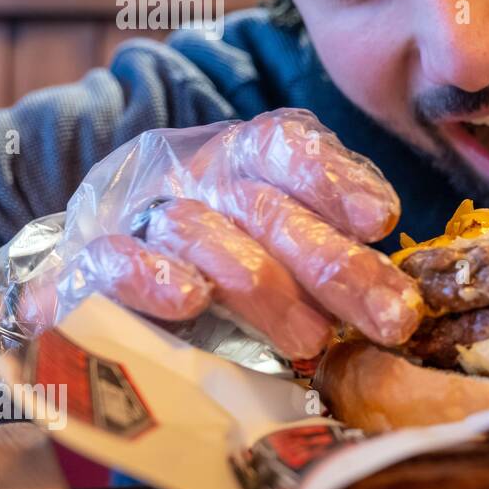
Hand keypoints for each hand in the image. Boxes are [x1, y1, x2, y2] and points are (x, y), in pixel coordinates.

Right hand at [11, 109, 422, 359]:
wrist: (107, 268)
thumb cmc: (226, 258)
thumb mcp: (289, 247)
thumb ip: (337, 253)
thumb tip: (398, 299)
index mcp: (250, 161)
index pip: (291, 149)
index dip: (338, 180)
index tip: (383, 220)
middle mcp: (202, 180)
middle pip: (269, 209)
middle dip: (336, 265)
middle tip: (392, 318)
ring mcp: (146, 219)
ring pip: (201, 231)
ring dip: (262, 284)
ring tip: (313, 339)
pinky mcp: (90, 264)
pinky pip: (113, 259)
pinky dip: (151, 275)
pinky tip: (189, 299)